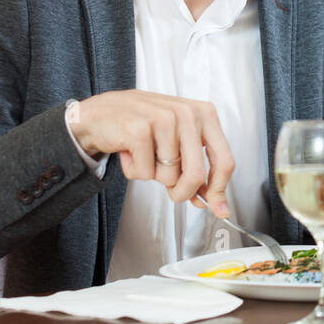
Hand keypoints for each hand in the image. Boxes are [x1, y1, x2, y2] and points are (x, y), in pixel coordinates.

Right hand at [68, 90, 234, 217]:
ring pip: (169, 176)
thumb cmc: (142, 127)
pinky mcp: (139, 129)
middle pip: (196, 175)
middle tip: (172, 192)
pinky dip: (134, 171)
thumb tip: (213, 201)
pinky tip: (129, 152)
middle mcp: (188, 114)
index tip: (219, 209)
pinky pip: (144, 173)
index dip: (220, 190)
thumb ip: (196, 167)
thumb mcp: (177, 142)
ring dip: (153, 175)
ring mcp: (164, 119)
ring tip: (144, 154)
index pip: (224, 161)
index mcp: (205, 114)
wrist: (99, 114)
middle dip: (183, 192)